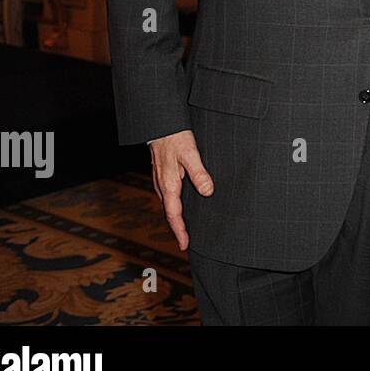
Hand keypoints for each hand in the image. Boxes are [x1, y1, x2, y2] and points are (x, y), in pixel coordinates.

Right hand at [148, 129, 213, 250]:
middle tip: (185, 243)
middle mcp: (162, 186)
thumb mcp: (191, 154)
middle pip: (169, 213)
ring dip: (175, 218)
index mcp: (169, 184)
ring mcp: (160, 181)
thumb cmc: (175, 138)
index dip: (180, 230)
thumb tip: (208, 192)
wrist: (161, 125)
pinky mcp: (162, 176)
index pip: (174, 214)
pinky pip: (168, 196)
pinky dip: (173, 206)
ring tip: (184, 229)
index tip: (185, 245)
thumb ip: (199, 173)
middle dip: (177, 229)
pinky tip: (180, 206)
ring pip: (168, 205)